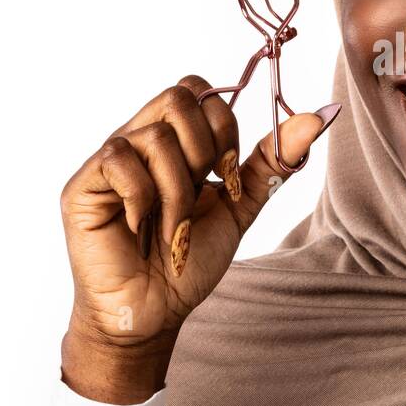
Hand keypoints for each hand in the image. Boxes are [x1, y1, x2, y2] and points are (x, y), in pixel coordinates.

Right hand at [57, 74, 338, 401]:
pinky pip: (119, 159)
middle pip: (180, 95)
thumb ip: (274, 161)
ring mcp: (110, 160)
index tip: (228, 177)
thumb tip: (322, 114)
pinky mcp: (83, 185)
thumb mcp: (241, 206)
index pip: (202, 91)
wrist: (154, 314)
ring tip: (174, 228)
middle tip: (202, 191)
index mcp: (175, 141)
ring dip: (179, 191)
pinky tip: (140, 226)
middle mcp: (140, 140)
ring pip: (157, 135)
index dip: (225, 128)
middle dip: (205, 148)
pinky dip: (143, 197)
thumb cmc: (190, 261)